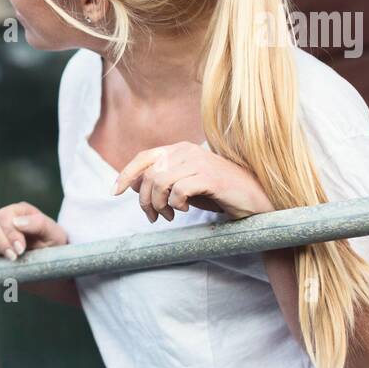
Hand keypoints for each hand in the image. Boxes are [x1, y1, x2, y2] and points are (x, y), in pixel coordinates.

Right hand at [0, 202, 68, 259]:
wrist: (50, 263)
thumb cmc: (54, 247)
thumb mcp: (55, 235)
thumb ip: (40, 224)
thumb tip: (17, 221)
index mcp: (21, 210)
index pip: (5, 215)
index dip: (9, 234)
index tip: (21, 250)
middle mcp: (5, 215)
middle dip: (0, 242)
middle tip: (14, 257)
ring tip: (5, 255)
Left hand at [111, 142, 273, 222]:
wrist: (254, 198)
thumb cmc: (218, 192)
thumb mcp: (184, 186)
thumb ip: (161, 181)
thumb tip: (133, 184)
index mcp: (179, 149)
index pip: (143, 158)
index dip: (125, 174)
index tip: (114, 192)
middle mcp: (186, 150)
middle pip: (148, 175)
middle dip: (145, 200)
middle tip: (154, 218)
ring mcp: (198, 161)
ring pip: (159, 182)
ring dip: (158, 205)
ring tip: (168, 216)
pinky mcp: (209, 176)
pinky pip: (178, 190)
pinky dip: (175, 204)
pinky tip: (183, 210)